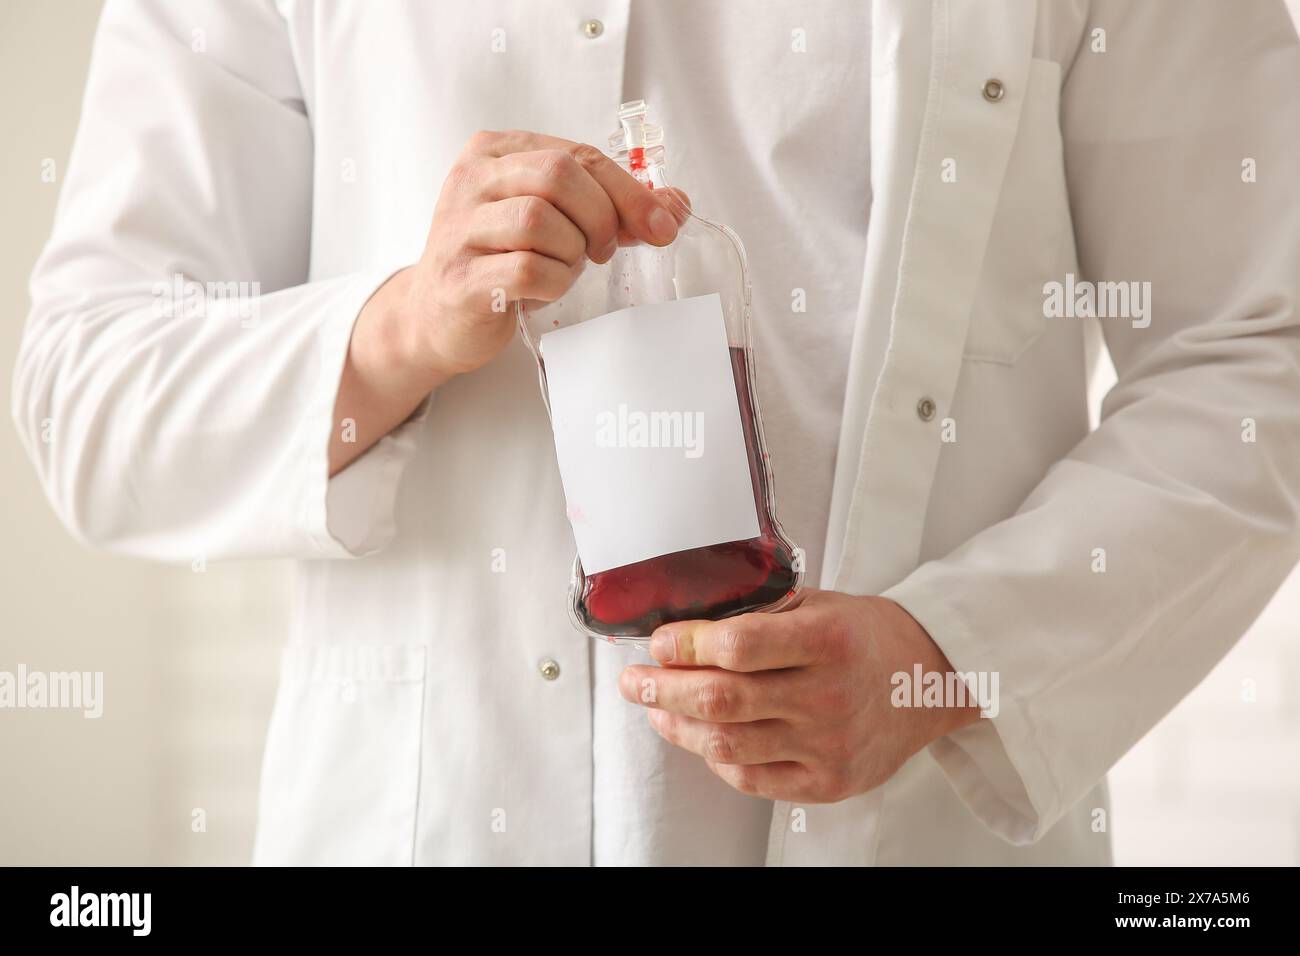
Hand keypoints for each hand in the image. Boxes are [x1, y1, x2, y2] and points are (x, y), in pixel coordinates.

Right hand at [403, 128, 683, 379]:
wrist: (436, 318)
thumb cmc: (501, 263)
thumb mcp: (555, 224)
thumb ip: (611, 208)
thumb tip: (675, 205)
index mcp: (495, 152)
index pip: (576, 154)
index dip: (629, 191)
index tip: (663, 225)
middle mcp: (471, 179)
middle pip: (558, 174)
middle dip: (600, 216)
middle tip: (603, 250)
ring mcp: (460, 228)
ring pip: (539, 219)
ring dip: (571, 252)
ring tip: (565, 268)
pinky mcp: (461, 277)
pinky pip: (525, 269)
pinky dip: (553, 282)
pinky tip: (547, 288)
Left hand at [619, 590, 981, 802]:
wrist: (930, 681)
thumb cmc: (867, 637)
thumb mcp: (818, 604)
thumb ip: (759, 613)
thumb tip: (686, 625)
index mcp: (826, 641)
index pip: (736, 646)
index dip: (685, 645)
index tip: (659, 642)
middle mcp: (827, 696)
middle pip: (721, 700)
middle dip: (662, 689)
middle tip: (635, 681)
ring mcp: (827, 745)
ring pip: (726, 744)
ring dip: (677, 726)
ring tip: (656, 710)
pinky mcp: (826, 782)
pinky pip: (750, 778)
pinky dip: (714, 758)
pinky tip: (700, 738)